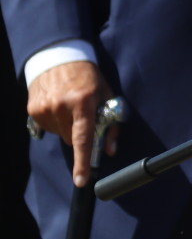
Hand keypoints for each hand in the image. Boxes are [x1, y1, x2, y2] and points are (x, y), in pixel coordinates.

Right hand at [26, 60, 116, 186]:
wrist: (60, 58)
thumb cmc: (89, 78)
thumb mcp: (107, 96)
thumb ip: (111, 125)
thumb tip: (109, 151)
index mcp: (83, 102)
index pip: (84, 138)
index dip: (83, 162)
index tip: (82, 180)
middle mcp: (61, 106)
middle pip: (72, 140)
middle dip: (81, 134)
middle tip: (84, 117)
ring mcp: (45, 108)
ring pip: (60, 135)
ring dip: (67, 127)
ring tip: (71, 108)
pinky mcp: (33, 110)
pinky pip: (48, 128)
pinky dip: (56, 122)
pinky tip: (59, 107)